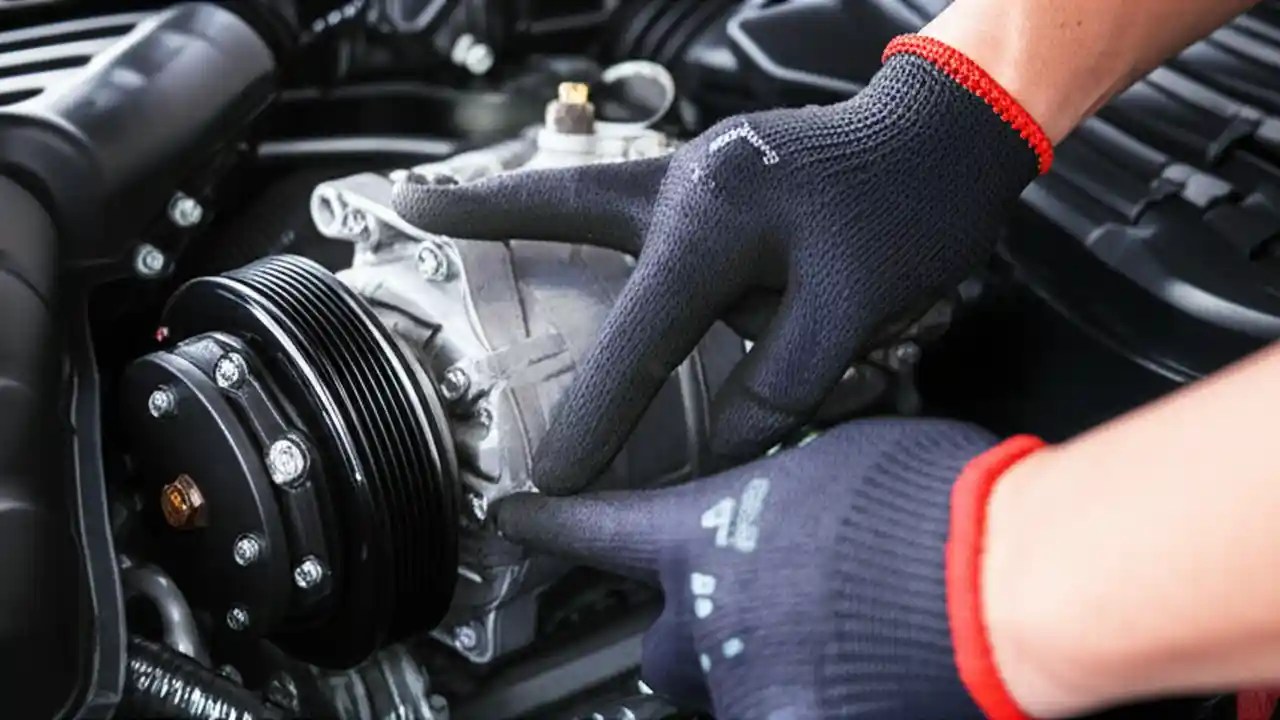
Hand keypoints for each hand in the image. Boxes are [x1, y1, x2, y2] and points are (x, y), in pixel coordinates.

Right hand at [394, 41, 1043, 492]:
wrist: (953, 132)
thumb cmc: (915, 203)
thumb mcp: (853, 309)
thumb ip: (777, 383)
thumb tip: (722, 442)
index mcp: (715, 216)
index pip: (634, 338)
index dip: (593, 418)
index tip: (555, 473)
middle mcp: (690, 180)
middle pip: (560, 202)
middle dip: (482, 215)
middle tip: (407, 213)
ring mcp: (701, 168)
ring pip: (588, 191)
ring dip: (525, 205)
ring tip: (454, 215)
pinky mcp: (719, 175)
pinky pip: (632, 198)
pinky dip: (588, 217)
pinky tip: (576, 240)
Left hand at [491, 418, 1029, 719]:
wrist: (1003, 574)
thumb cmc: (936, 503)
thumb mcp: (839, 462)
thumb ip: (785, 497)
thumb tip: (789, 509)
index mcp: (708, 535)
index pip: (602, 527)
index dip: (554, 526)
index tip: (520, 522)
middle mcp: (708, 618)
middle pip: (663, 649)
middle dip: (693, 640)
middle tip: (748, 624)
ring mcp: (747, 688)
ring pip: (720, 700)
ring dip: (755, 681)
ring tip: (826, 652)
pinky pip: (771, 719)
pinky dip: (798, 704)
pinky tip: (846, 685)